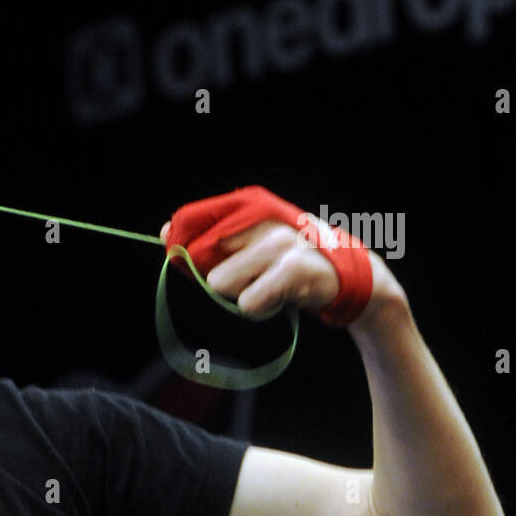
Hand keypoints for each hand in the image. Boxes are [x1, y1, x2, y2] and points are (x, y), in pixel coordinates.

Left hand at [159, 218, 406, 327]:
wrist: (351, 279)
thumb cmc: (292, 265)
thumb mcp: (253, 245)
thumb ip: (212, 240)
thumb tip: (163, 232)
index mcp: (252, 207)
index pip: (193, 219)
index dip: (181, 245)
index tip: (184, 257)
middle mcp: (264, 218)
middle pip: (201, 258)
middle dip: (218, 279)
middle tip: (252, 279)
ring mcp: (279, 242)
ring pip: (219, 283)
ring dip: (241, 296)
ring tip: (270, 287)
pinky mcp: (292, 269)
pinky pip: (247, 303)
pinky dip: (259, 308)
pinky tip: (282, 299)